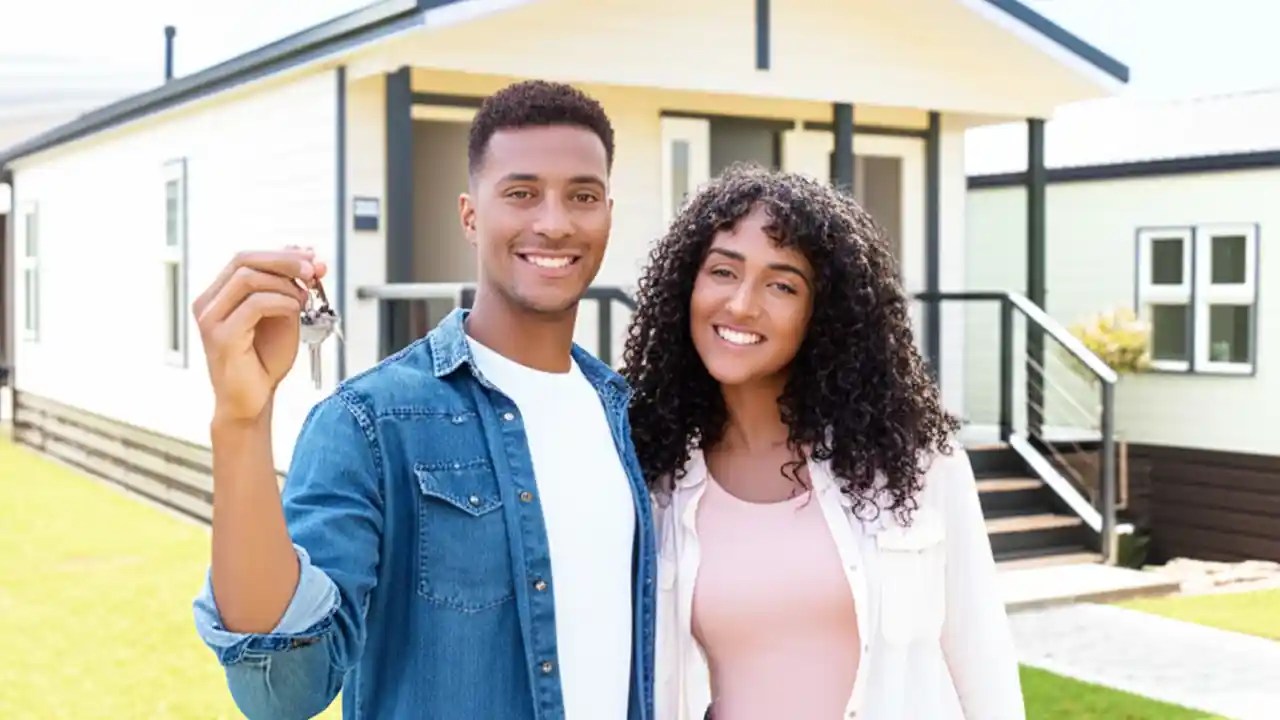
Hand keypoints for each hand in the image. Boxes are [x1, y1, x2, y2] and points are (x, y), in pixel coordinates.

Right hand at [193, 248, 327, 422]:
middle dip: (285, 260)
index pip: (246, 257)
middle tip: (313, 270)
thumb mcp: (282, 314)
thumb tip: (306, 253)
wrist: (252, 400)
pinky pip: (254, 304)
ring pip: (248, 278)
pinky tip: (295, 311)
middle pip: (244, 259)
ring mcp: (211, 319)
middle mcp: (209, 303)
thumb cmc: (264, 360)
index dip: (282, 253)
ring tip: (304, 299)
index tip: (313, 259)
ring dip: (285, 283)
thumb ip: (289, 286)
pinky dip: (282, 302)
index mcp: (219, 294)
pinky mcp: (221, 336)